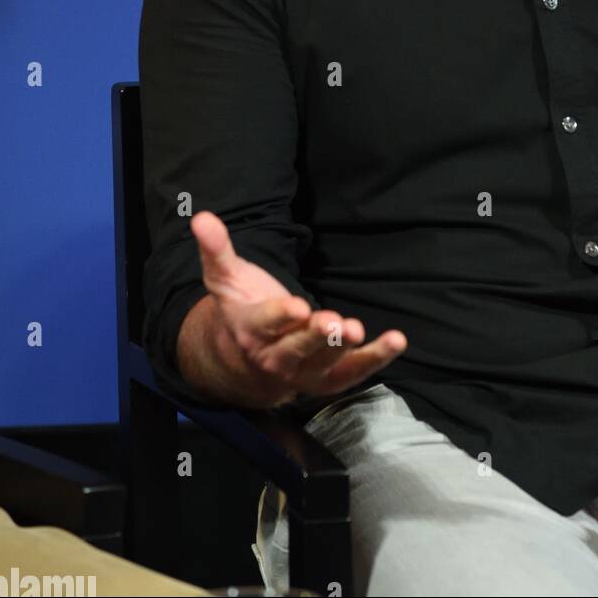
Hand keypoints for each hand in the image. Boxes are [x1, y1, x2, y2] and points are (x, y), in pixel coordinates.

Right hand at [187, 210, 407, 407]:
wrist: (241, 363)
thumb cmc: (241, 310)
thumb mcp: (225, 279)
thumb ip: (217, 249)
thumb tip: (201, 218)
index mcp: (251, 330)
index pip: (266, 323)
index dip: (281, 316)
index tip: (298, 307)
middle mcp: (275, 357)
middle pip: (296, 349)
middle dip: (316, 337)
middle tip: (334, 323)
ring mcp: (301, 372)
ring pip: (324, 365)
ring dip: (345, 350)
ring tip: (359, 331)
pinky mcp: (325, 380)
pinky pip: (352, 373)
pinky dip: (375, 359)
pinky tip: (396, 341)